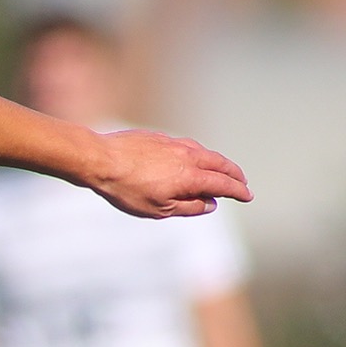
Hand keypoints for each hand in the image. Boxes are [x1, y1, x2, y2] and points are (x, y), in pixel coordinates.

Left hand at [92, 129, 251, 217]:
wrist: (98, 158)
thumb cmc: (126, 188)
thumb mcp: (159, 209)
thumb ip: (188, 207)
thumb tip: (209, 204)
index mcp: (190, 176)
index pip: (223, 184)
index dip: (238, 191)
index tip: (247, 196)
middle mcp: (186, 156)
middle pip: (219, 163)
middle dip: (234, 174)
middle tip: (242, 182)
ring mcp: (171, 143)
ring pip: (203, 151)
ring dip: (217, 162)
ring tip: (221, 170)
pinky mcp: (157, 136)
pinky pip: (185, 144)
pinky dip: (197, 153)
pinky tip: (192, 158)